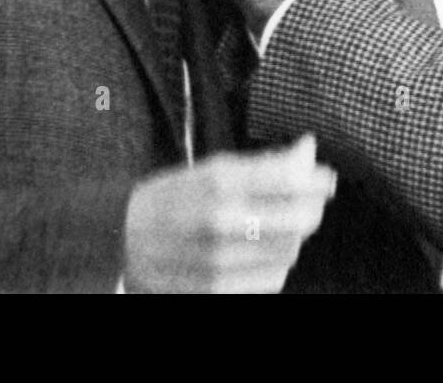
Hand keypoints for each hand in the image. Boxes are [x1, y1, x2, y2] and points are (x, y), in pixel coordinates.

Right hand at [122, 135, 335, 292]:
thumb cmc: (171, 197)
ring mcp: (218, 262)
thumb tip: (309, 150)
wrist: (118, 240)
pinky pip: (272, 280)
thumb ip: (264, 162)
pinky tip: (261, 250)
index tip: (324, 176)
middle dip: (312, 207)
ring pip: (289, 252)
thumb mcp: (211, 168)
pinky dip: (276, 263)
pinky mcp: (216, 291)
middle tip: (311, 199)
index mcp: (218, 182)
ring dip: (294, 236)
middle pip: (299, 220)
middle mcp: (220, 222)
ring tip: (282, 223)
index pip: (290, 180)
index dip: (317, 178)